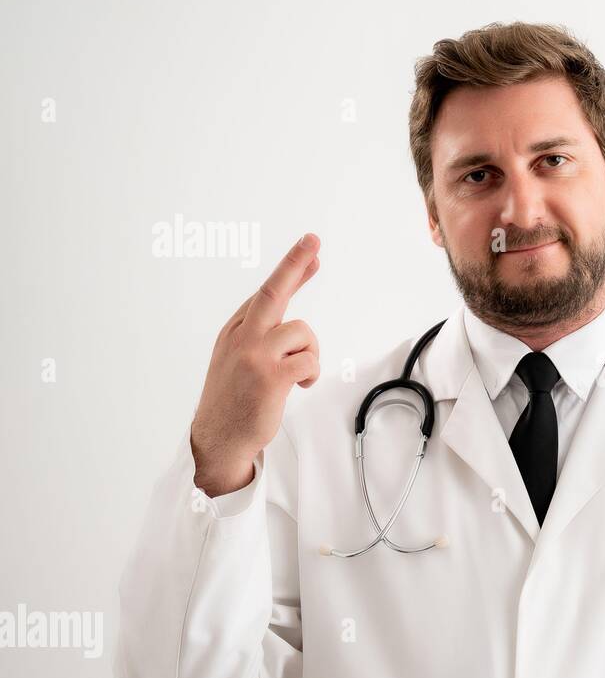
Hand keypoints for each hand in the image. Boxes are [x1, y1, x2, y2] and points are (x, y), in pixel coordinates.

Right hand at [191, 234, 321, 495]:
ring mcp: (254, 355)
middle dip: (294, 263)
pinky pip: (308, 360)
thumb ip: (264, 336)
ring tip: (298, 375)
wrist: (219, 437)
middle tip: (313, 240)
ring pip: (303, 332)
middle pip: (273, 292)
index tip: (310, 249)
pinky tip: (300, 386)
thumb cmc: (237, 399)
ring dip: (311, 354)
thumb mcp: (240, 359)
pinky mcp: (270, 376)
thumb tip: (295, 320)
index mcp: (235, 331)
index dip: (292, 270)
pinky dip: (312, 373)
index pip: (267, 293)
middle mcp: (242, 337)